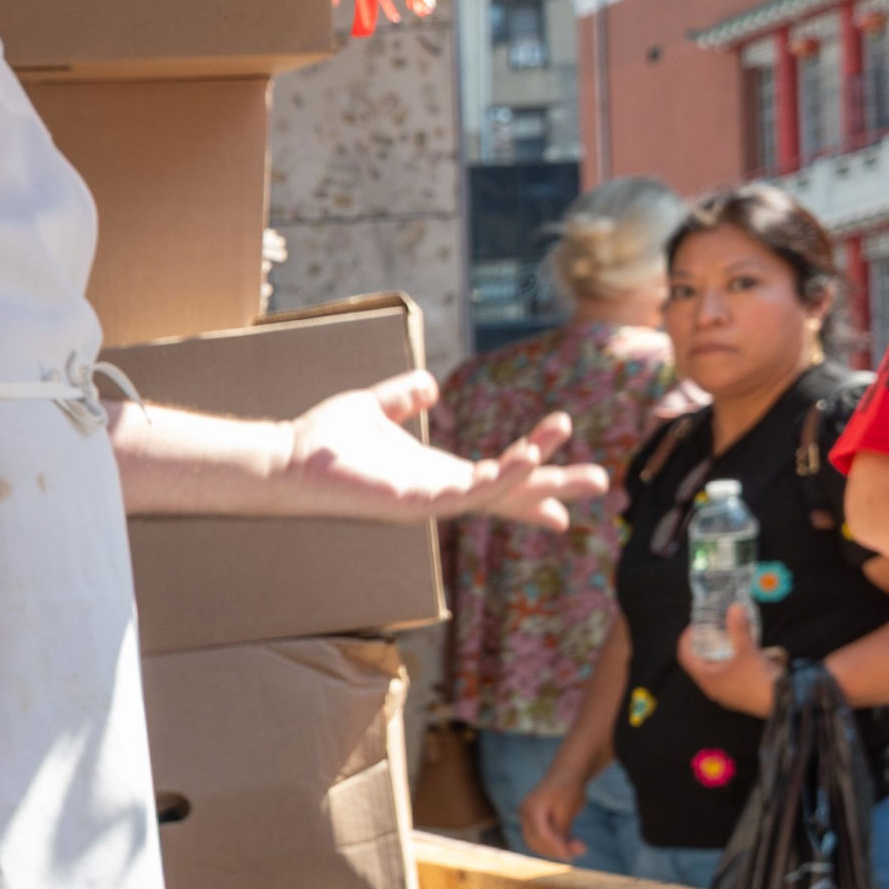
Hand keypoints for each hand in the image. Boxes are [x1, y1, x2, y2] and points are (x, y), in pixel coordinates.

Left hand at [283, 377, 610, 528]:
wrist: (285, 458)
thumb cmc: (323, 440)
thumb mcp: (375, 406)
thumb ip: (405, 396)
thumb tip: (431, 385)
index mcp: (435, 472)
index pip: (495, 481)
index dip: (531, 486)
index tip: (570, 503)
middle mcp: (438, 491)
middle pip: (509, 493)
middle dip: (553, 488)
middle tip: (603, 483)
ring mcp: (429, 501)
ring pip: (498, 492)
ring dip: (537, 474)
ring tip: (579, 460)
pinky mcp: (414, 503)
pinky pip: (468, 493)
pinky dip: (500, 477)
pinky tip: (526, 457)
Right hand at [516, 770, 583, 863]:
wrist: (565, 774)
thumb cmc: (568, 788)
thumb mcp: (567, 808)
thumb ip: (561, 829)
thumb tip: (560, 850)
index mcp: (531, 809)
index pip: (541, 834)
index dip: (555, 847)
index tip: (571, 856)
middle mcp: (525, 814)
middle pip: (536, 842)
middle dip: (557, 850)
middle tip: (582, 849)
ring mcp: (527, 818)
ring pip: (539, 842)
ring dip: (558, 848)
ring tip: (580, 846)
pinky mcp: (534, 822)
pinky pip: (542, 838)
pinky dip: (557, 842)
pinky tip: (573, 841)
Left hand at [683, 603, 779, 714]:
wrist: (781, 704)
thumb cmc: (758, 679)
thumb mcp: (747, 651)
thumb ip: (739, 629)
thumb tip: (734, 607)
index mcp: (706, 678)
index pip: (685, 656)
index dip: (687, 639)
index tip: (696, 625)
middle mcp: (711, 687)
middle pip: (697, 662)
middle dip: (701, 644)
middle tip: (710, 629)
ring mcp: (723, 693)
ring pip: (712, 669)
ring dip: (715, 654)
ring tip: (724, 638)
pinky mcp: (736, 694)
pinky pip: (724, 675)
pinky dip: (726, 662)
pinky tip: (738, 652)